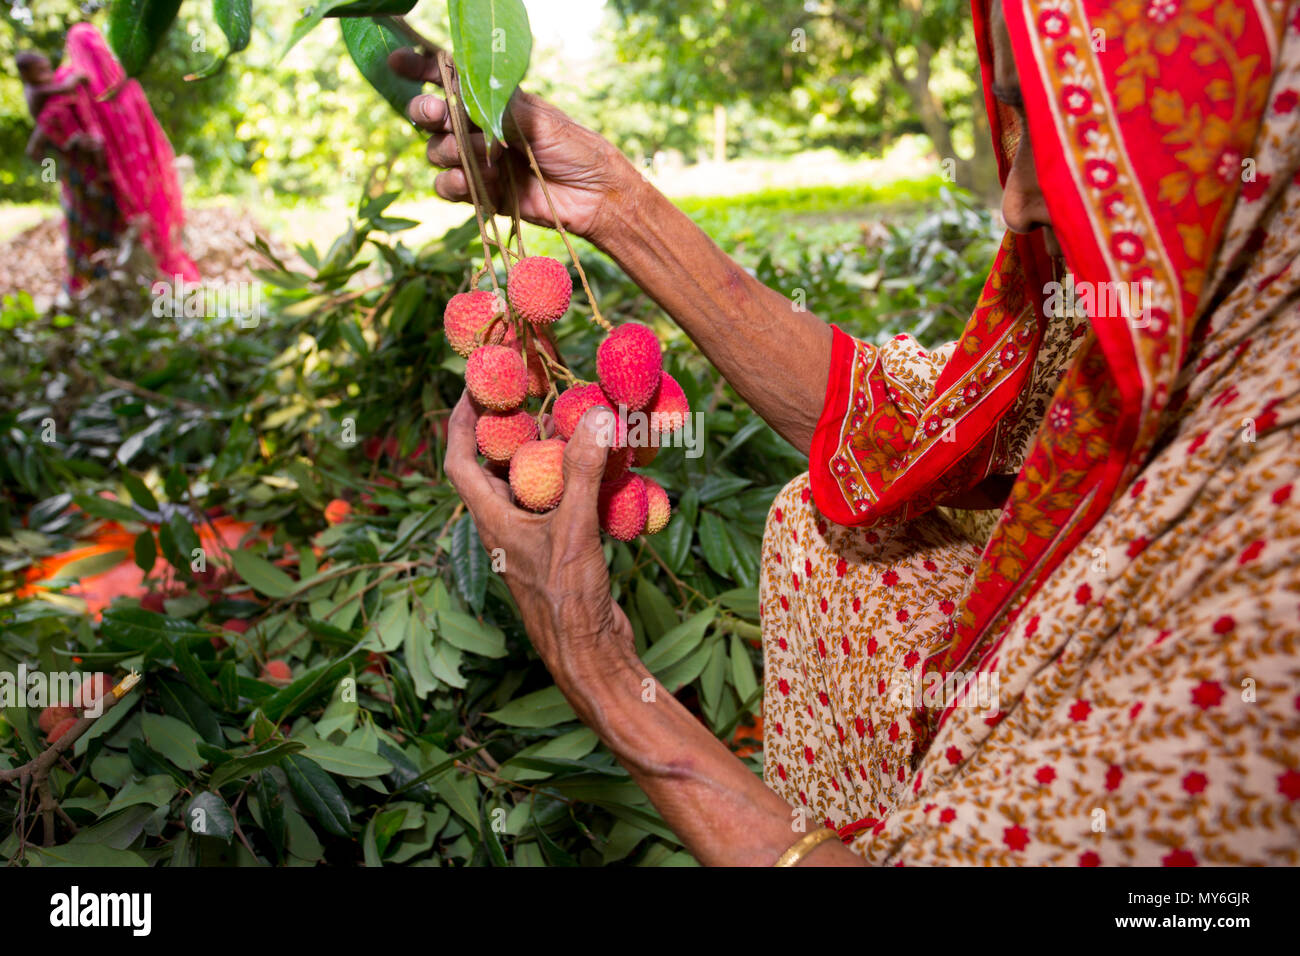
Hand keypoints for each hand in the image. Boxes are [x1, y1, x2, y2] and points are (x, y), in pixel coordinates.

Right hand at [389, 47, 638, 246]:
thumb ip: (498, 106)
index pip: (449, 79)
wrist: (593, 196)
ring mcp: (477, 161)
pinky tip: (473, 181)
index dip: (421, 69)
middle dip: (428, 112)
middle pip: (432, 116)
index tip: (398, 62)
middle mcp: (479, 128)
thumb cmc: (573, 148)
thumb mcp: (539, 118)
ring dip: (449, 151)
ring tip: (476, 154)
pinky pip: (447, 186)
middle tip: (439, 116)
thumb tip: (460, 93)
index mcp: (492, 101)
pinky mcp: (480, 194)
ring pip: (436, 151)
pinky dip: (454, 183)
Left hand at [442, 393, 635, 689]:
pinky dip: (574, 479)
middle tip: (529, 392)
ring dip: (544, 451)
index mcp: (491, 520)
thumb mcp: (574, 529)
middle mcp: (504, 526)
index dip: (461, 420)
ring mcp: (531, 538)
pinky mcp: (559, 549)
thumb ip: (581, 471)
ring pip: (529, 483)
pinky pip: (559, 501)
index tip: (475, 385)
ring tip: (567, 417)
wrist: (589, 654)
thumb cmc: (567, 599)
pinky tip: (602, 464)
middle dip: (508, 427)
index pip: (459, 460)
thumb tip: (593, 416)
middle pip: (493, 466)